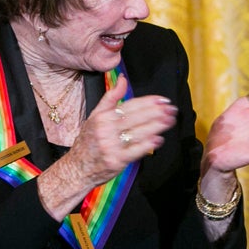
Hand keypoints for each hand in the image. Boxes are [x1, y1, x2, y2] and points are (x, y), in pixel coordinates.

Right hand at [37, 75, 177, 219]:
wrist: (77, 168)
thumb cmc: (88, 142)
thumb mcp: (95, 116)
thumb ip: (111, 98)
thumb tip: (123, 80)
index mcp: (102, 117)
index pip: (129, 105)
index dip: (149, 102)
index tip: (163, 100)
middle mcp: (106, 129)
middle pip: (136, 117)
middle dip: (157, 112)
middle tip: (172, 109)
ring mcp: (111, 145)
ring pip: (138, 132)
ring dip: (157, 126)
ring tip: (170, 121)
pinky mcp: (116, 160)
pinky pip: (135, 150)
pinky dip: (148, 145)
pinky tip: (158, 140)